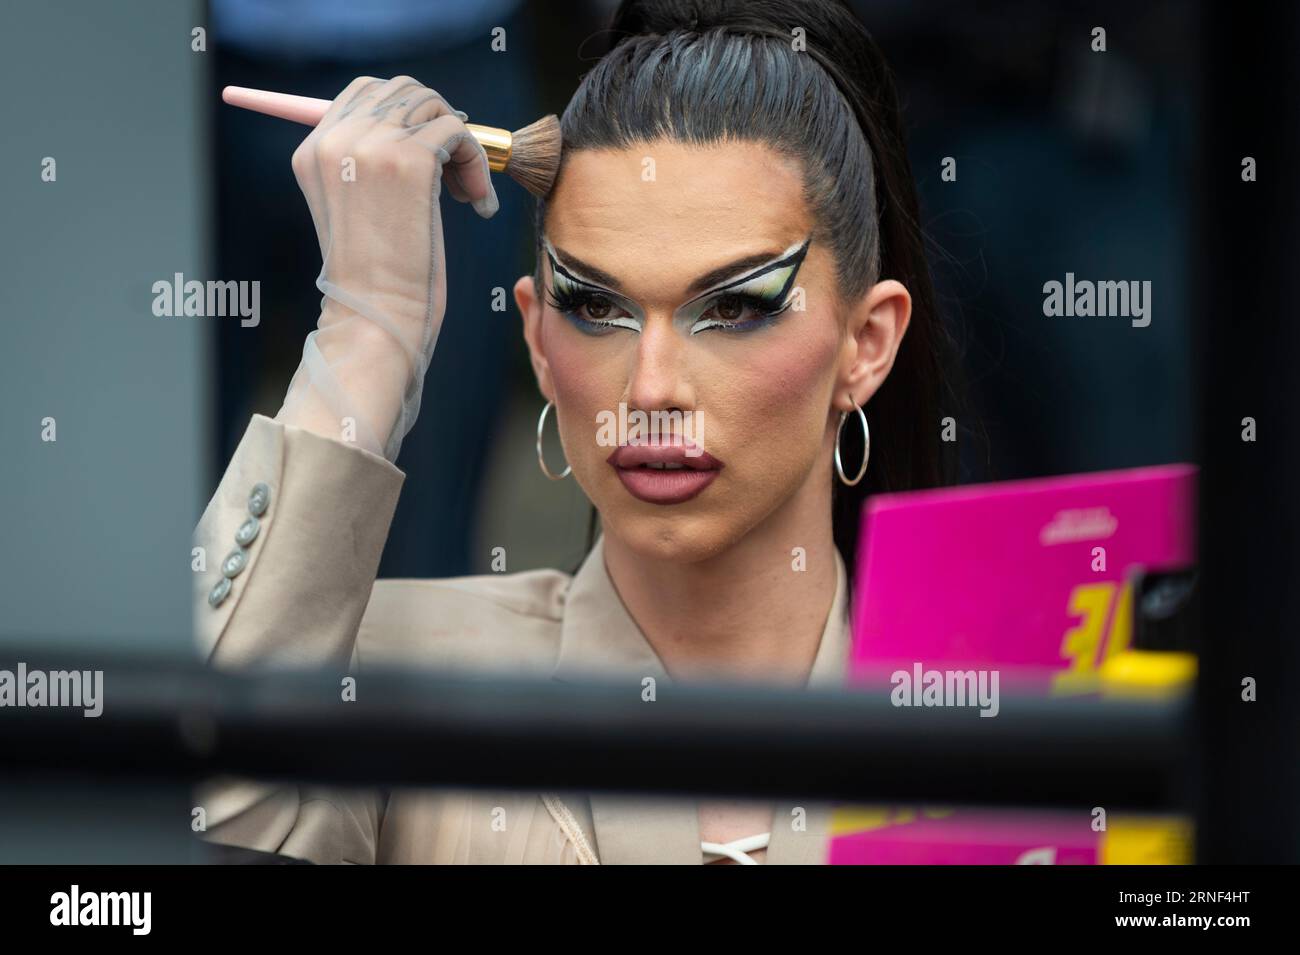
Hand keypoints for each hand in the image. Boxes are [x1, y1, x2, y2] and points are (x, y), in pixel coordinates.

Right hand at [276, 75, 498, 460]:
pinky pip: (459, 132)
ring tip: (465, 195)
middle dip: (438, 125)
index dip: (409, 116)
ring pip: (435, 107)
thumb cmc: (377, 277)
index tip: (433, 155)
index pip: (365, 92)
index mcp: (312, 150)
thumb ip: (371, 161)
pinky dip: (477, 164)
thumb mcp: (358, 208)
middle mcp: (335, 139)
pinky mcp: (409, 160)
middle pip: (403, 90)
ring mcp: (370, 145)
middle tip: (454, 175)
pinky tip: (475, 205)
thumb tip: (423, 129)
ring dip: (462, 147)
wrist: (376, 316)